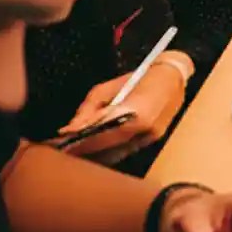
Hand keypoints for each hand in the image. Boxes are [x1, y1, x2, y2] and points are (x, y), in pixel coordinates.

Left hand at [59, 51, 191, 159]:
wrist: (173, 77)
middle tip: (63, 152)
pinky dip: (109, 152)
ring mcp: (150, 138)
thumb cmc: (139, 77)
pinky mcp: (152, 140)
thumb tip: (70, 129)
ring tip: (76, 152)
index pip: (100, 137)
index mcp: (133, 115)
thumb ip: (88, 110)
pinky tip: (96, 150)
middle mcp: (144, 131)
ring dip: (96, 155)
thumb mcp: (107, 88)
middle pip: (108, 150)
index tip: (59, 146)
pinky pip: (126, 150)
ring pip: (117, 154)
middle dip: (85, 151)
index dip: (79, 143)